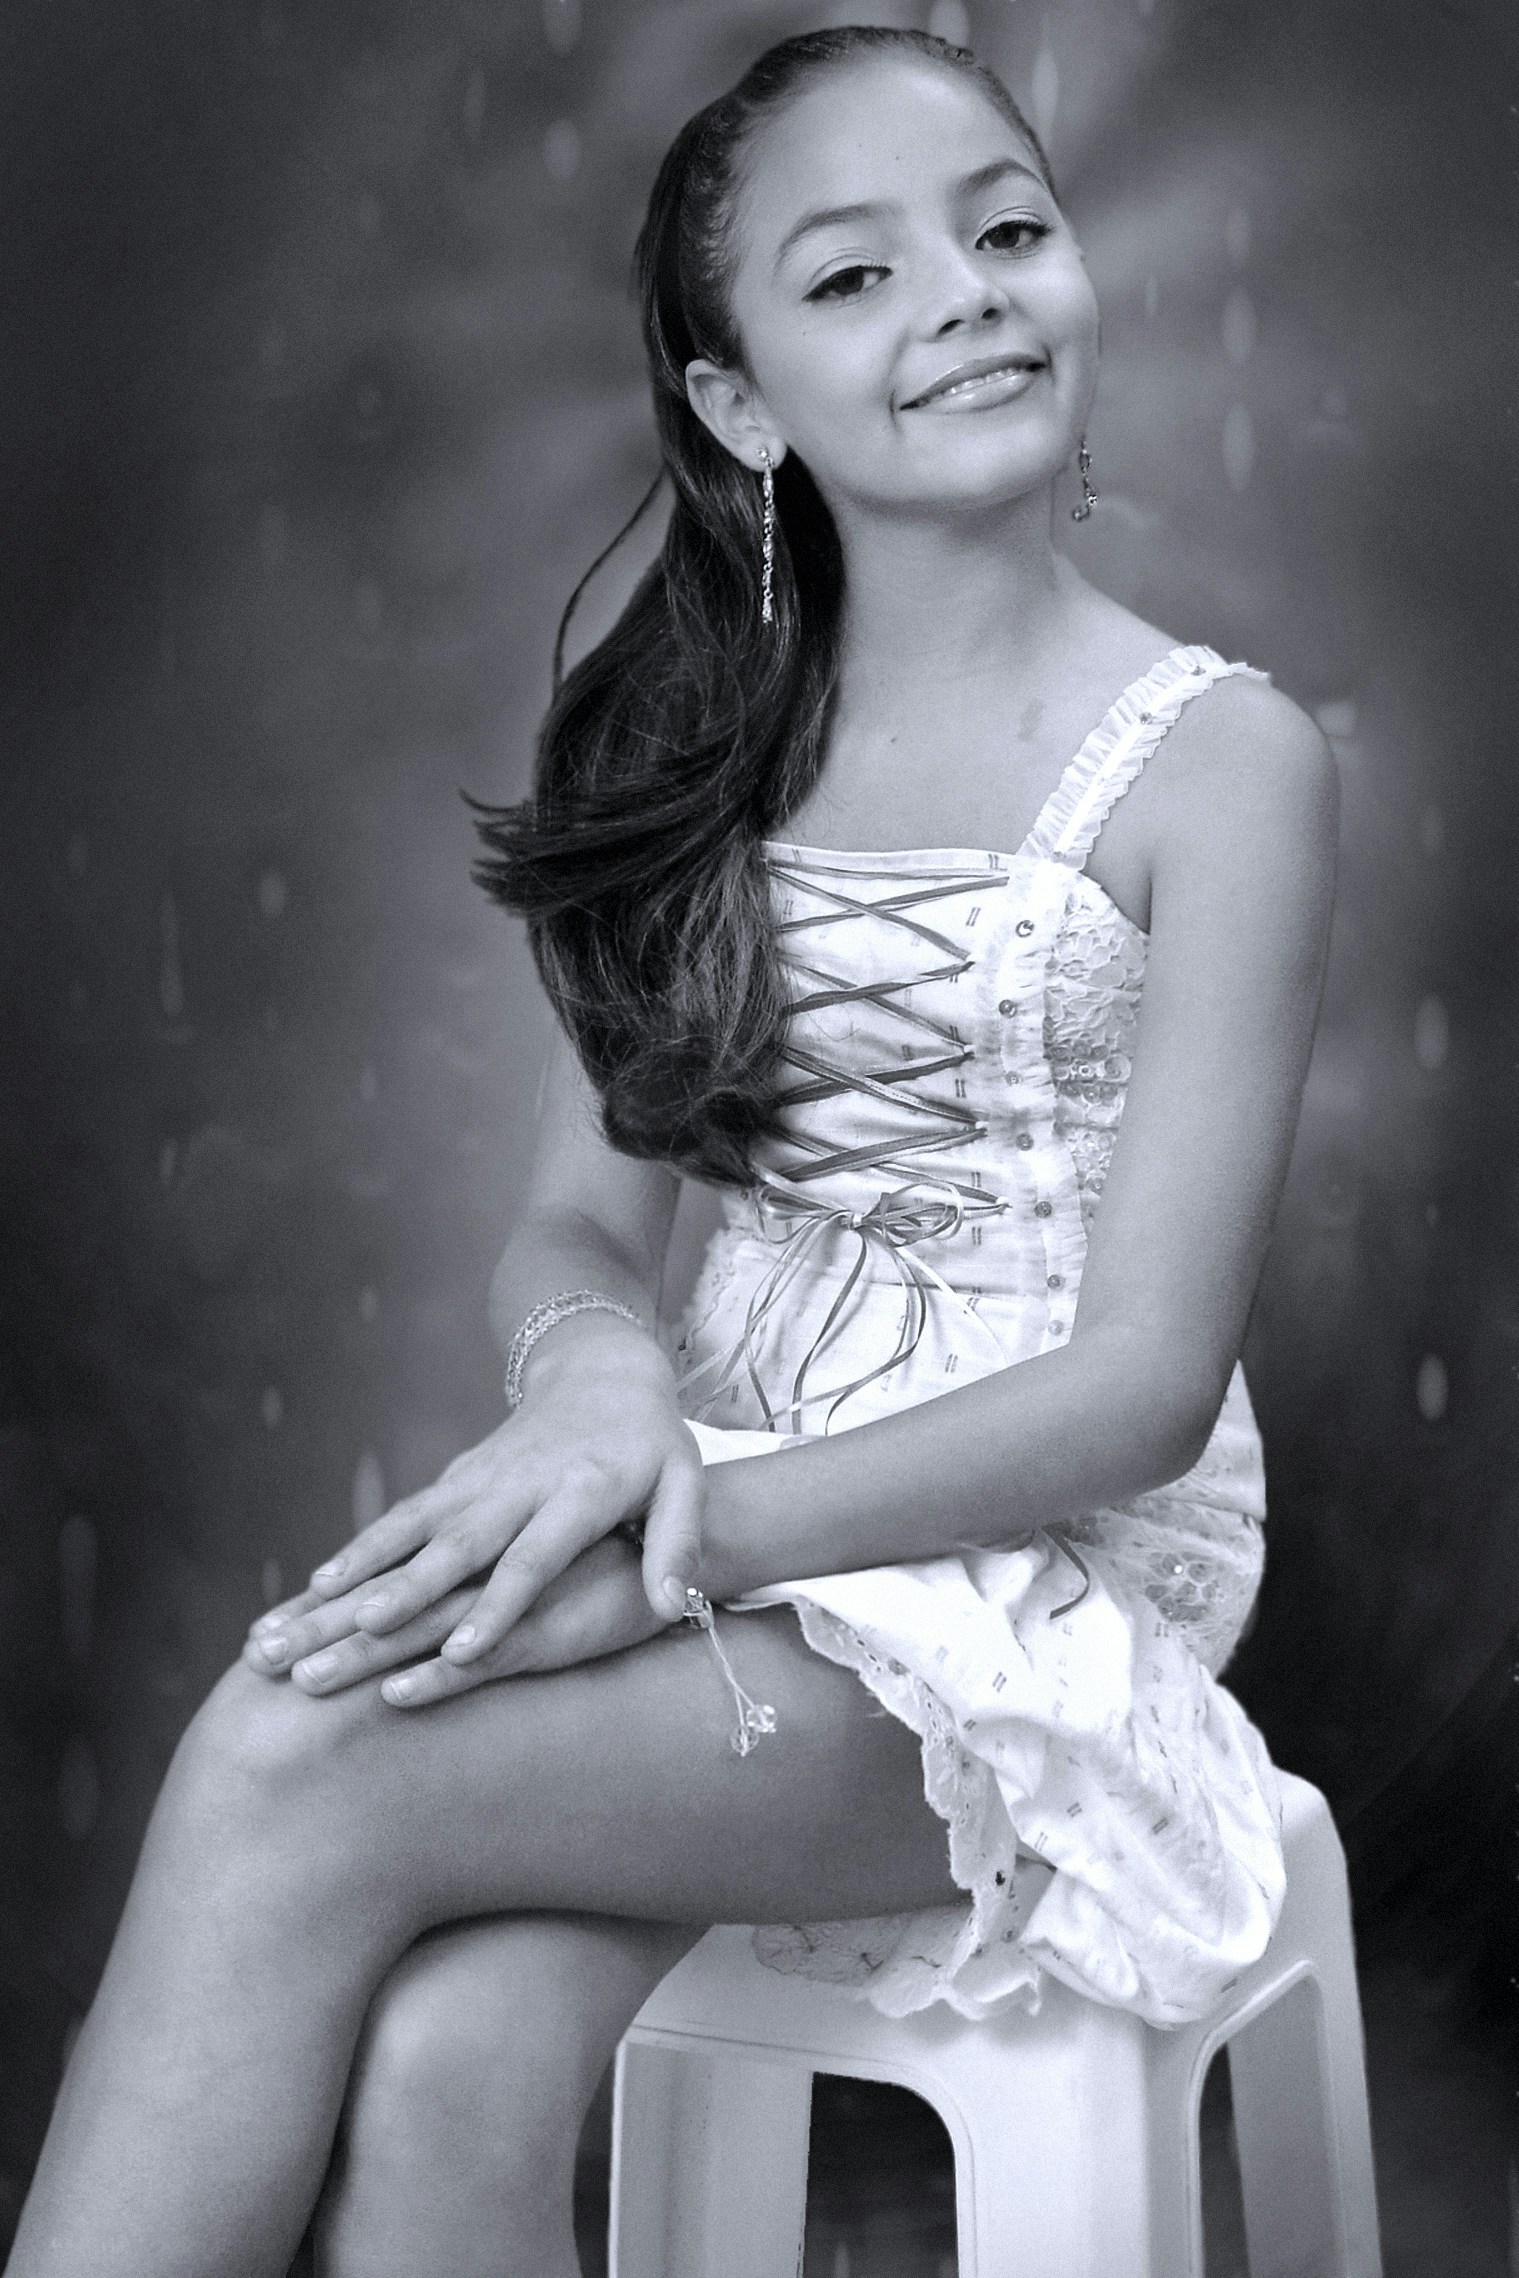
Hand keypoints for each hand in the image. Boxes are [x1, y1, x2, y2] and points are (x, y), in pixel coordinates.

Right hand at [245, 1328, 704, 1680]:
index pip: (534, 1557)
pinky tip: (321, 1582)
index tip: (463, 1652)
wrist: (603, 1371)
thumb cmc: (651, 1442)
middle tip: (364, 1629)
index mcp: (580, 1490)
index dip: (498, 1605)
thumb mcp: (683, 1484)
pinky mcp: (458, 1475)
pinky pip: (403, 1516)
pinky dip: (362, 1548)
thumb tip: (674, 1607)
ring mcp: (481, 1477)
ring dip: (365, 1565)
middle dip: (410, 1589)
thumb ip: (677, 1544)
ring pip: (415, 1526)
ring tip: (316, 1604)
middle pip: (460, 1543)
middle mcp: (520, 1483)